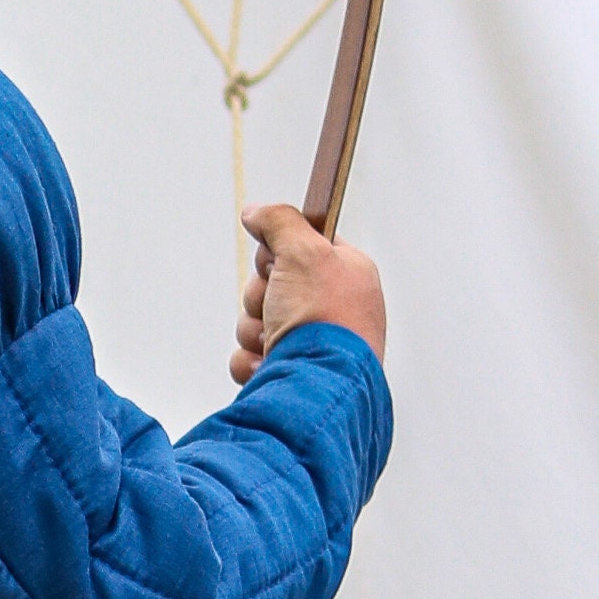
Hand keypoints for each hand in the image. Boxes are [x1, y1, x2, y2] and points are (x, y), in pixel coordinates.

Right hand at [232, 204, 385, 384]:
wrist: (317, 386)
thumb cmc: (323, 319)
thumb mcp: (305, 251)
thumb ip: (280, 222)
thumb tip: (257, 211)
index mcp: (348, 276)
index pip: (303, 247)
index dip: (281, 251)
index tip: (278, 259)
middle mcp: (333, 308)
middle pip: (271, 283)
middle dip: (261, 295)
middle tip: (277, 302)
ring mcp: (310, 343)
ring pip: (256, 320)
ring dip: (254, 328)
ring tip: (275, 341)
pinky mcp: (288, 372)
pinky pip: (250, 355)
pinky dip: (252, 360)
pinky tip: (269, 365)